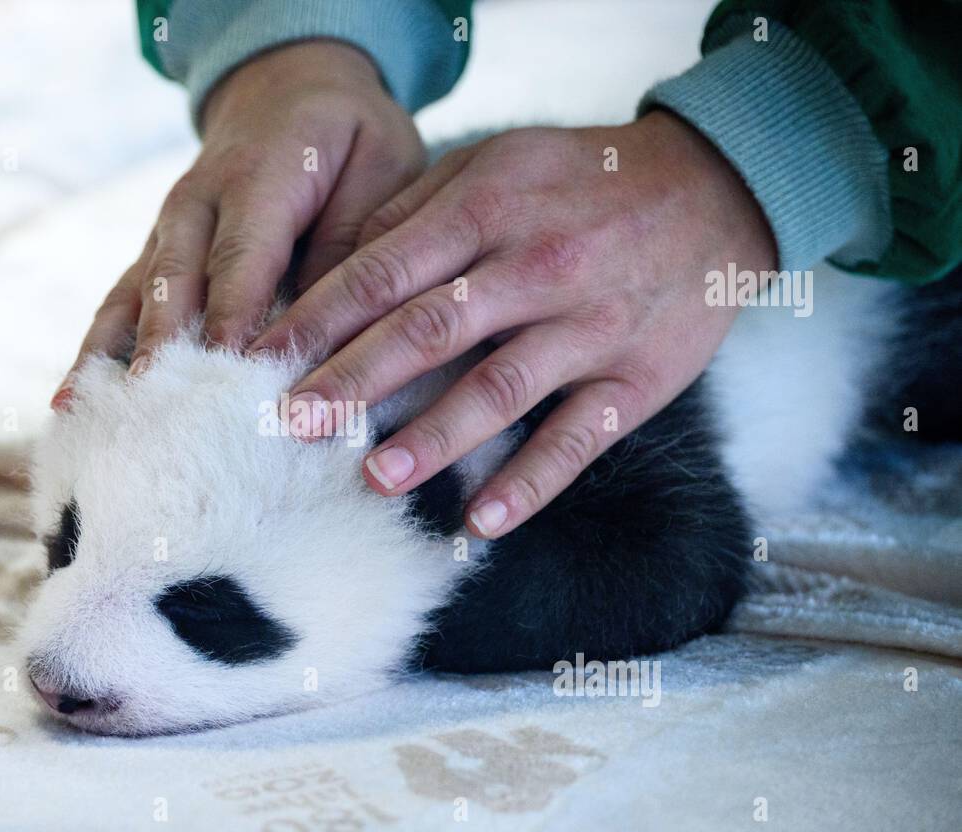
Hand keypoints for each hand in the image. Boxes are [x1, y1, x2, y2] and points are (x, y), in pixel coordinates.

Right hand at [53, 40, 424, 403]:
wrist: (290, 89)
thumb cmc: (348, 140)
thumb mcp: (381, 167)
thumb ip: (351, 242)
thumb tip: (326, 325)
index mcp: (258, 174)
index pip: (241, 254)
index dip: (233, 314)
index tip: (228, 371)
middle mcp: (195, 202)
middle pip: (173, 280)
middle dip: (164, 346)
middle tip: (160, 408)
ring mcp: (165, 231)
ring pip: (131, 297)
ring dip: (110, 357)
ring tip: (83, 414)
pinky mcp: (153, 256)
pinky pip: (118, 306)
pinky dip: (96, 354)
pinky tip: (71, 403)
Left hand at [250, 111, 775, 538]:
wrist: (716, 189)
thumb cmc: (583, 181)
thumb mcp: (497, 164)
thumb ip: (415, 213)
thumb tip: (332, 272)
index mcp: (489, 209)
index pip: (382, 272)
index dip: (316, 320)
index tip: (261, 362)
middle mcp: (536, 268)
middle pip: (427, 332)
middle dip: (352, 383)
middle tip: (292, 427)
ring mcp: (590, 327)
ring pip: (500, 389)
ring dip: (433, 439)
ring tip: (372, 479)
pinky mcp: (637, 380)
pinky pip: (579, 439)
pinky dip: (531, 483)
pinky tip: (481, 521)